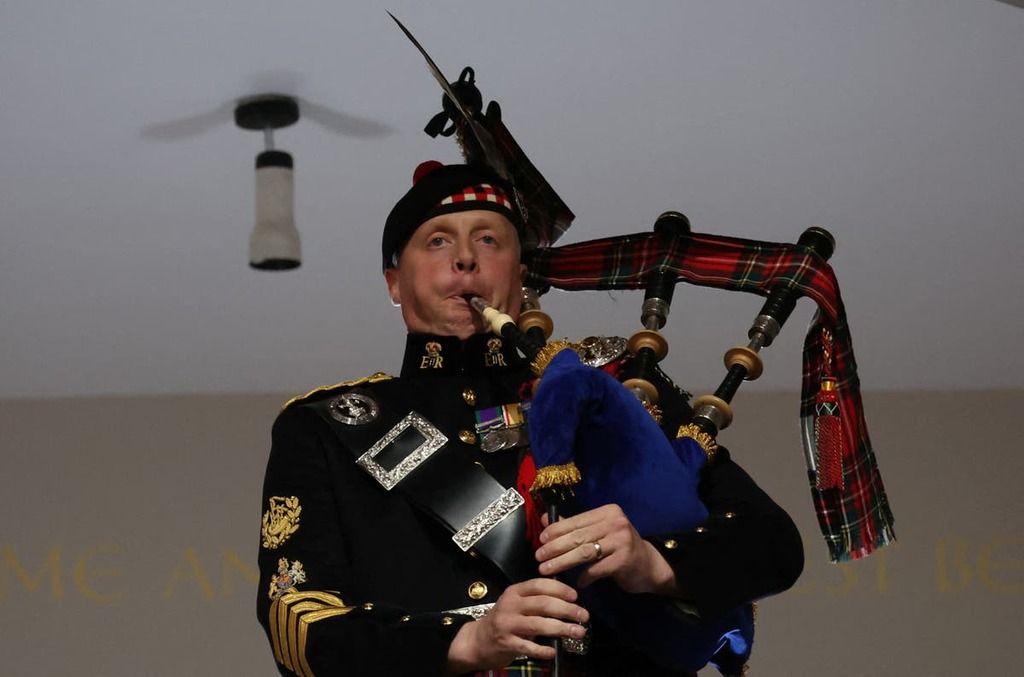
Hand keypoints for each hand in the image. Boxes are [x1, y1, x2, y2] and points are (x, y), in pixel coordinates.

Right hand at [445, 578, 588, 672]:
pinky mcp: (506, 643)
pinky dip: (542, 650)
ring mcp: (507, 624)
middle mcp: (511, 605)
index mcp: (515, 592)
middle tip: (584, 616)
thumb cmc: (504, 619)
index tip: (576, 596)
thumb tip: (568, 598)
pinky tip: (553, 652)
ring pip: (539, 624)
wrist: (478, 640)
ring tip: (578, 632)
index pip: (540, 585)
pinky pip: (528, 647)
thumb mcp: (516, 603)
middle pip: (543, 604)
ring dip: (562, 628)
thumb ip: (536, 598)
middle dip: (567, 609)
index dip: (560, 589)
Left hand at [535, 503, 676, 594]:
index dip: (556, 531)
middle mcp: (615, 523)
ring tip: (547, 569)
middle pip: (578, 536)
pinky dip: (584, 577)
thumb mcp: (599, 532)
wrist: (650, 566)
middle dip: (555, 548)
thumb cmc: (619, 548)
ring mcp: (621, 541)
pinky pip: (596, 569)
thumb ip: (574, 527)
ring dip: (562, 561)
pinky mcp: (623, 560)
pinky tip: (577, 582)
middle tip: (539, 557)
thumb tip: (544, 520)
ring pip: (583, 552)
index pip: (576, 520)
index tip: (541, 541)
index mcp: (608, 512)